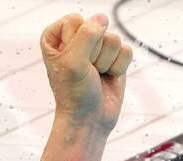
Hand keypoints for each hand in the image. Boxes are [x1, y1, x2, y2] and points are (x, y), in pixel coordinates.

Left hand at [40, 12, 132, 133]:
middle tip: (85, 72)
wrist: (89, 120)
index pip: (75, 20)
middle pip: (97, 27)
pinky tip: (107, 77)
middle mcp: (76, 38)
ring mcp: (97, 47)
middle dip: (94, 54)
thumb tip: (102, 19)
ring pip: (113, 39)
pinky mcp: (114, 57)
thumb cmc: (74, 93)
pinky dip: (118, 68)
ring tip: (95, 76)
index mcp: (57, 36)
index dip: (76, 44)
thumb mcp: (73, 61)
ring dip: (106, 62)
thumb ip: (86, 35)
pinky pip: (126, 50)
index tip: (71, 63)